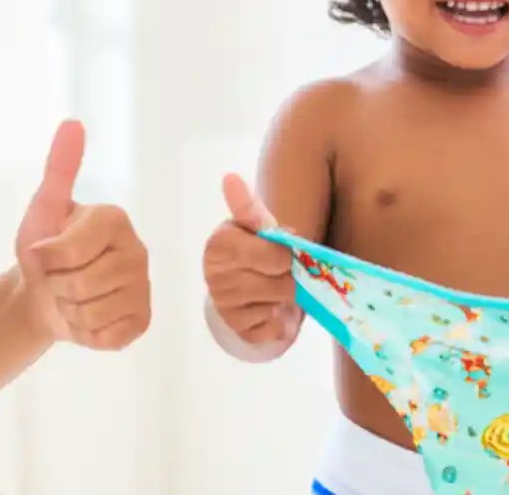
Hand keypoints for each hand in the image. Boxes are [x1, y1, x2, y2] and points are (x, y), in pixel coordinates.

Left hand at [15, 121, 150, 349]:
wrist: (44, 298)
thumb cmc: (43, 250)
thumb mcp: (43, 210)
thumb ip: (59, 169)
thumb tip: (72, 122)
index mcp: (116, 219)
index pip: (66, 251)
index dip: (45, 260)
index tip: (46, 253)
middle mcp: (139, 250)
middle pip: (80, 284)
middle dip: (56, 287)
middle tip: (59, 279)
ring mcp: (144, 288)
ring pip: (91, 313)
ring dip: (69, 312)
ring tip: (71, 298)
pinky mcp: (143, 321)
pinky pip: (106, 336)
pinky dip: (86, 334)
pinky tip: (87, 318)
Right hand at [203, 174, 299, 344]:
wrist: (242, 291)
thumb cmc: (254, 252)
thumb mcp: (256, 227)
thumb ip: (250, 208)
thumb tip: (229, 178)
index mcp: (220, 245)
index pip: (275, 254)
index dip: (287, 255)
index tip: (285, 253)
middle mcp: (217, 276)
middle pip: (282, 280)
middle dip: (291, 276)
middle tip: (285, 272)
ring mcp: (225, 306)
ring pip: (280, 303)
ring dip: (287, 297)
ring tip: (277, 288)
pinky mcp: (238, 330)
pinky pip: (274, 328)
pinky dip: (280, 320)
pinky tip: (271, 309)